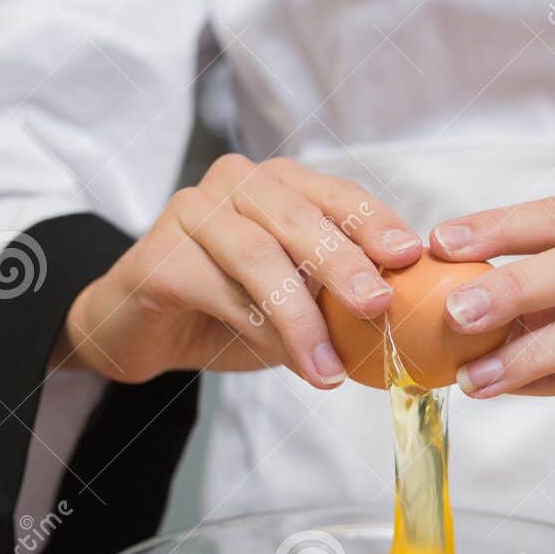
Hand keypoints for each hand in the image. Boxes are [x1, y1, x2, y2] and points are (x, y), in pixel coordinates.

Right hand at [55, 154, 420, 386]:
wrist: (143, 332)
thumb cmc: (230, 309)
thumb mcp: (300, 301)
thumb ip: (339, 298)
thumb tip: (401, 321)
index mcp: (281, 185)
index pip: (337, 196)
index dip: (374, 224)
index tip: (411, 257)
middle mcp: (236, 185)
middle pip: (299, 219)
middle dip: (344, 264)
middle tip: (378, 307)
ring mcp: (192, 213)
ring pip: (260, 257)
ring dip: (301, 318)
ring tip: (329, 369)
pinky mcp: (158, 256)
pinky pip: (219, 290)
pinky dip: (258, 329)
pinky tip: (285, 359)